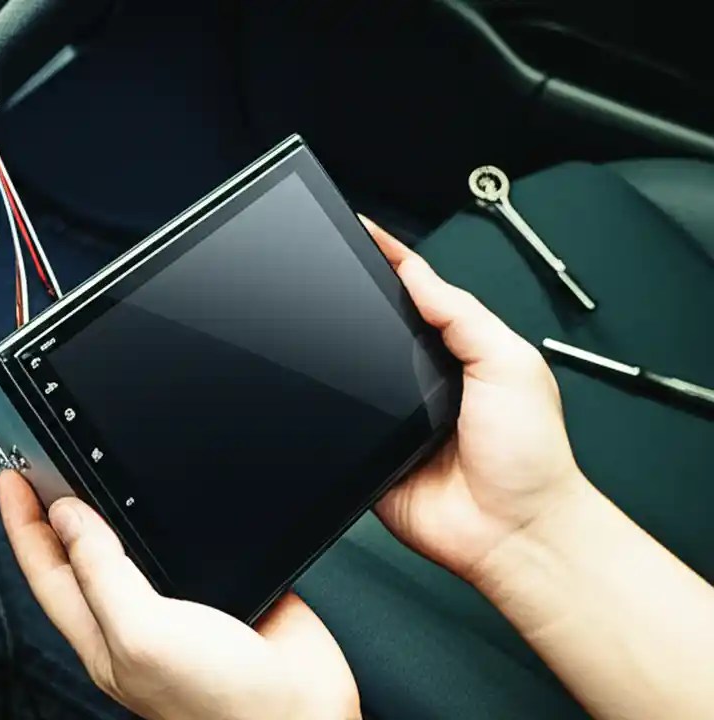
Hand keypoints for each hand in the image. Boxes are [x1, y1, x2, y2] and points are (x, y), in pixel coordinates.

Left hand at [0, 471, 360, 719]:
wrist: (301, 714)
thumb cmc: (219, 702)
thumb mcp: (141, 633)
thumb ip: (101, 573)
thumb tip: (70, 517)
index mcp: (101, 634)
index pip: (44, 569)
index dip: (22, 522)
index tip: (10, 476)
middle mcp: (133, 619)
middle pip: (80, 554)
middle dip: (55, 511)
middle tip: (39, 465)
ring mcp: (177, 604)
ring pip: (131, 546)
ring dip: (111, 509)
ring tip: (87, 471)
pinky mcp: (222, 589)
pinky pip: (187, 546)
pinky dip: (172, 518)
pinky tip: (168, 497)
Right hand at [361, 217, 589, 582]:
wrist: (511, 532)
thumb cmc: (530, 457)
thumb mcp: (509, 364)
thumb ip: (462, 316)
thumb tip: (415, 272)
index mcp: (457, 350)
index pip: (414, 292)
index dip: (386, 259)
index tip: (358, 230)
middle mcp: (421, 380)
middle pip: (374, 325)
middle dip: (352, 302)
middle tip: (330, 272)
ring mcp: (392, 416)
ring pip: (347, 372)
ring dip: (336, 359)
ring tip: (323, 332)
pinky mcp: (367, 454)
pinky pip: (336, 426)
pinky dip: (327, 414)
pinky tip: (329, 400)